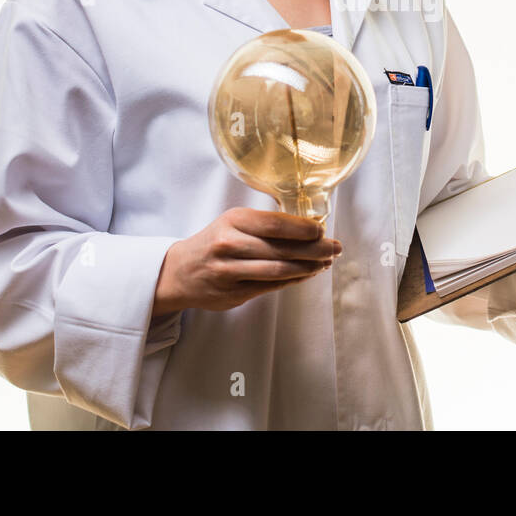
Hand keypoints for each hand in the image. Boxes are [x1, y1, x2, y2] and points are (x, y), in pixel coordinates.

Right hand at [152, 207, 341, 314]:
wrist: (180, 272)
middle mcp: (229, 245)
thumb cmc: (215, 242)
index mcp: (232, 221)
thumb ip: (264, 224)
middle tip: (336, 248)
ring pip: (278, 271)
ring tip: (326, 263)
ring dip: (308, 268)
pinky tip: (307, 274)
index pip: (275, 224)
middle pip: (281, 249)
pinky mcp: (233, 294)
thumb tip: (310, 227)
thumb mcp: (233, 222)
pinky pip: (271, 287)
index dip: (303, 229)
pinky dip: (293, 281)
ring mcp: (230, 272)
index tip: (322, 231)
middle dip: (315, 250)